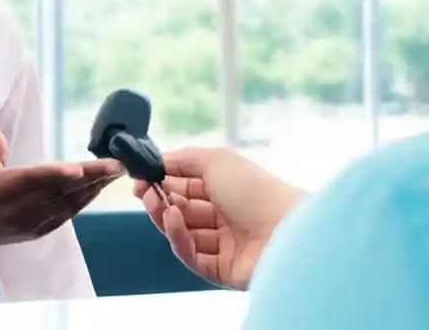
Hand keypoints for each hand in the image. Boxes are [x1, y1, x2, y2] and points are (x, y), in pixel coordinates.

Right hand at [0, 129, 120, 271]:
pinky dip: (84, 200)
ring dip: (94, 187)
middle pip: (60, 190)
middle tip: (116, 164)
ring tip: (115, 171)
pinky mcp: (37, 231)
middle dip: (90, 177)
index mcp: (2, 190)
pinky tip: (98, 188)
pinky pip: (67, 214)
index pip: (33, 180)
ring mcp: (31, 222)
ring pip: (69, 203)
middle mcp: (20, 209)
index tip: (78, 168)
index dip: (56, 174)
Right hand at [133, 147, 304, 290]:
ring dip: (166, 219)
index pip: (188, 186)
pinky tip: (173, 222)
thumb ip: (183, 159)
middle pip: (183, 211)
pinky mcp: (223, 269)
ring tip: (160, 207)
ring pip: (185, 234)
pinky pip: (193, 256)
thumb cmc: (255, 189)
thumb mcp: (215, 159)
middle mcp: (228, 216)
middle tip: (144, 192)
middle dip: (161, 200)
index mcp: (229, 188)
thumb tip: (158, 162)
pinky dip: (178, 239)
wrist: (287, 229)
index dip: (164, 181)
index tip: (141, 178)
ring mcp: (226, 244)